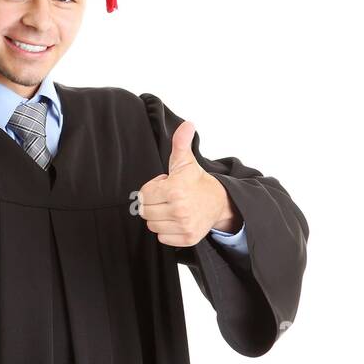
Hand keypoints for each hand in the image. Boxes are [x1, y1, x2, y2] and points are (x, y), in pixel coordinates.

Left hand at [137, 120, 239, 246]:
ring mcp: (184, 226)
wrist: (219, 202)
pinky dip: (167, 230)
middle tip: (168, 197)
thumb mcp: (186, 162)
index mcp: (175, 190)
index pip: (143, 195)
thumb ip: (180, 143)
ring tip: (173, 207)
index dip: (152, 189)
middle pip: (145, 212)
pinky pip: (162, 238)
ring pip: (152, 225)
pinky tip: (177, 220)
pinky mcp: (187, 239)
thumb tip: (187, 125)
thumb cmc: (197, 181)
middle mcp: (179, 210)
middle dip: (154, 203)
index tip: (165, 185)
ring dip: (159, 217)